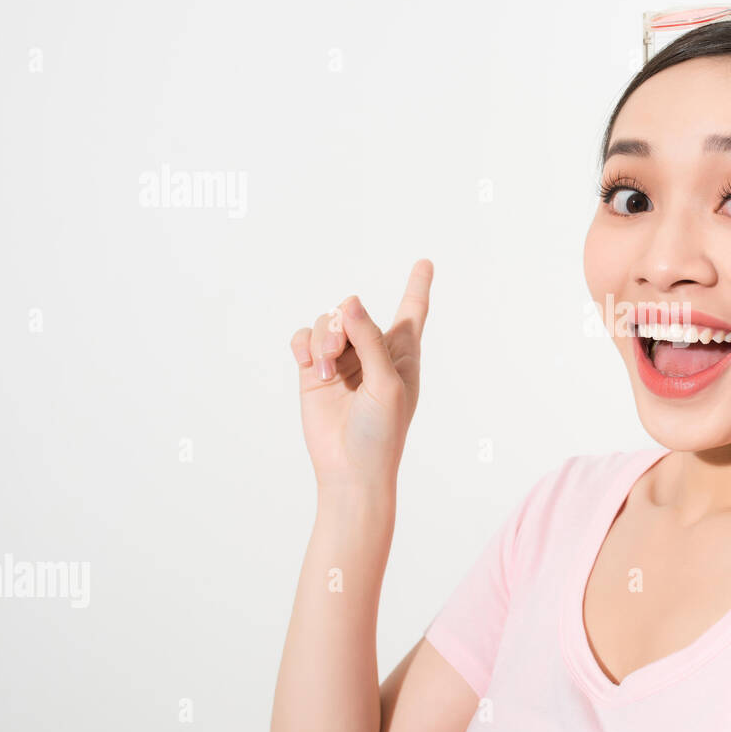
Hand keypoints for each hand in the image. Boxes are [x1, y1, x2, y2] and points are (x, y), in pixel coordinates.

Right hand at [289, 260, 433, 491]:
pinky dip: (304, 343)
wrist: (349, 469)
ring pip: (328, 321)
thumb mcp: (387, 384)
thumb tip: (351, 303)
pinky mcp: (315, 371)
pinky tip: (308, 362)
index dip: (418, 285)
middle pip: (355, 311)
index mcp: (402, 354)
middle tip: (335, 352)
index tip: (426, 262)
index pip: (412, 312)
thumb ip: (370, 342)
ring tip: (324, 366)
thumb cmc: (381, 431)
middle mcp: (372, 352)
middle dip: (343, 323)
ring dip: (323, 336)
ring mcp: (343, 360)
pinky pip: (305, 337)